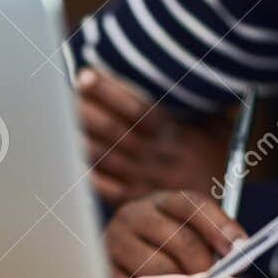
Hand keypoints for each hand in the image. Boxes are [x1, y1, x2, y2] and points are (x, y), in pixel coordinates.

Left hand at [78, 69, 228, 203]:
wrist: (217, 212)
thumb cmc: (214, 156)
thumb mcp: (214, 125)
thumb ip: (195, 103)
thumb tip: (174, 65)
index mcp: (177, 135)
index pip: (138, 109)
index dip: (109, 92)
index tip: (86, 75)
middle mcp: (158, 158)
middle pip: (114, 131)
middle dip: (86, 110)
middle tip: (64, 93)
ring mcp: (143, 181)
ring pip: (103, 156)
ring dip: (79, 136)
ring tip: (59, 118)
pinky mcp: (133, 201)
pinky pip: (103, 186)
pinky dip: (84, 169)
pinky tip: (66, 153)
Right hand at [104, 190, 245, 277]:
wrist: (133, 260)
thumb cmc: (172, 250)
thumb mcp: (194, 231)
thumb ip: (218, 236)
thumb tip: (241, 250)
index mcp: (161, 200)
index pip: (194, 206)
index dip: (220, 229)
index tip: (241, 251)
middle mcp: (133, 215)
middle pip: (180, 242)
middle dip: (203, 266)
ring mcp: (114, 242)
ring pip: (158, 269)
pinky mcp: (104, 271)